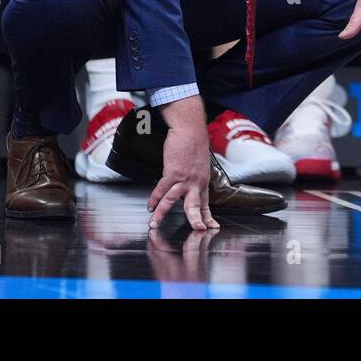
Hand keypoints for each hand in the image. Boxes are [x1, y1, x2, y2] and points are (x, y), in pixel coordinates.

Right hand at [148, 96, 217, 231]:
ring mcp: (184, 178)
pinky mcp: (173, 172)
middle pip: (195, 206)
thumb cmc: (194, 143)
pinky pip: (161, 189)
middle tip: (197, 231)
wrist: (190, 129)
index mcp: (202, 182)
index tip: (211, 228)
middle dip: (195, 220)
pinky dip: (154, 198)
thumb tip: (187, 185)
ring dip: (161, 214)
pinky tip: (149, 206)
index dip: (207, 217)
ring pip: (172, 201)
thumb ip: (195, 177)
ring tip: (153, 225)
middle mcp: (195, 183)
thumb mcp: (200, 164)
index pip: (205, 204)